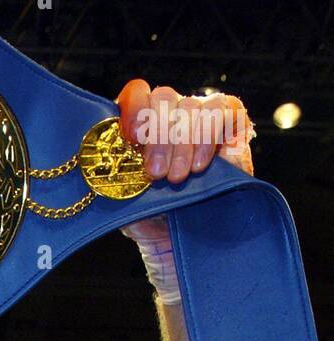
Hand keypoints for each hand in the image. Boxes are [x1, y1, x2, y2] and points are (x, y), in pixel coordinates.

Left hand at [117, 79, 254, 241]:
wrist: (178, 241)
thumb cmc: (149, 217)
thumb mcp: (124, 196)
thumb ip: (117, 170)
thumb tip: (116, 155)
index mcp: (141, 123)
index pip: (136, 92)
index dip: (134, 108)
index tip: (133, 137)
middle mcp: (170, 114)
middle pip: (163, 97)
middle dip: (159, 137)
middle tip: (156, 173)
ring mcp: (200, 116)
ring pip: (190, 105)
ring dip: (182, 142)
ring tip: (177, 178)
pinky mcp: (231, 124)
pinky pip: (223, 111)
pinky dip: (209, 137)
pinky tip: (200, 166)